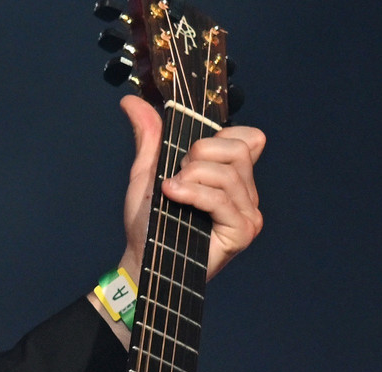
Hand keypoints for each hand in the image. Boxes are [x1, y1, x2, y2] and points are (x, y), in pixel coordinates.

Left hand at [115, 95, 265, 283]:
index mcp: (233, 176)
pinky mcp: (242, 231)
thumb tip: (132, 100)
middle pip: (238, 148)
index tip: (186, 157)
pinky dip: (193, 193)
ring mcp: (248, 213)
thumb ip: (148, 137)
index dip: (216, 139)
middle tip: (174, 177)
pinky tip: (173, 196)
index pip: (248, 137)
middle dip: (198, 156)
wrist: (140, 262)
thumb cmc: (148, 223)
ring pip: (228, 172)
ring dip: (190, 177)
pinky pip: (222, 199)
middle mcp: (246, 193)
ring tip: (170, 193)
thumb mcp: (146, 173)